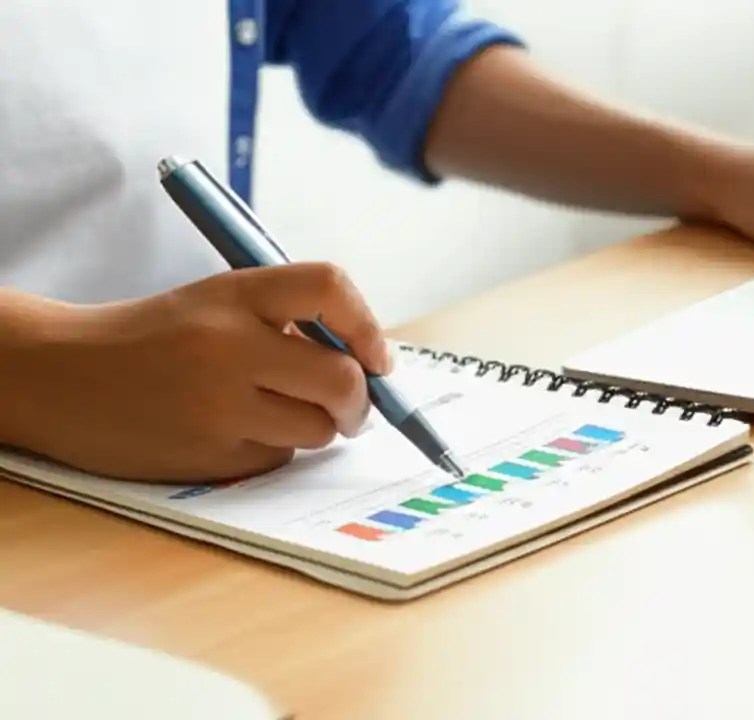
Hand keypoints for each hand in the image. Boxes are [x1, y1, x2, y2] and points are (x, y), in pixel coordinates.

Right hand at [17, 263, 391, 481]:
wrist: (63, 377)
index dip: (367, 324)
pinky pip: (278, 458)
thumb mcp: (217, 303)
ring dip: (316, 426)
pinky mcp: (209, 457)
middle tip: (356, 405)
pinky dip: (274, 448)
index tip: (378, 357)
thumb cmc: (157, 338)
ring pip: (317, 428)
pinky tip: (233, 431)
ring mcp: (218, 406)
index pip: (328, 286)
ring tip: (276, 410)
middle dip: (362, 400)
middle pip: (340, 378)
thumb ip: (288, 319)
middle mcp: (228, 346)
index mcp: (234, 294)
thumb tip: (370, 362)